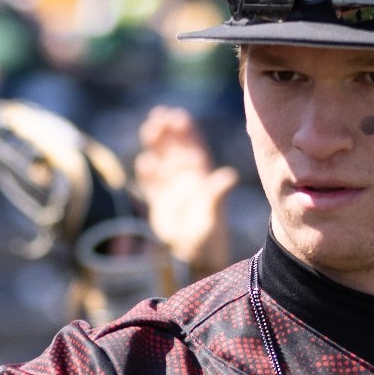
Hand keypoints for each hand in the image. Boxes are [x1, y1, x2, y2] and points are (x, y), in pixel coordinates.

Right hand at [134, 105, 237, 277]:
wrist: (194, 258)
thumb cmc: (208, 238)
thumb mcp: (213, 215)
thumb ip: (217, 194)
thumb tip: (229, 175)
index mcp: (202, 177)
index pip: (193, 147)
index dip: (186, 131)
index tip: (177, 116)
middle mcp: (187, 179)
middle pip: (175, 149)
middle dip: (168, 132)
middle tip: (158, 116)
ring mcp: (172, 190)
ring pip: (162, 161)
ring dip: (156, 145)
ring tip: (148, 129)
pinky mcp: (159, 203)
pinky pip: (151, 182)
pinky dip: (147, 172)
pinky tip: (144, 162)